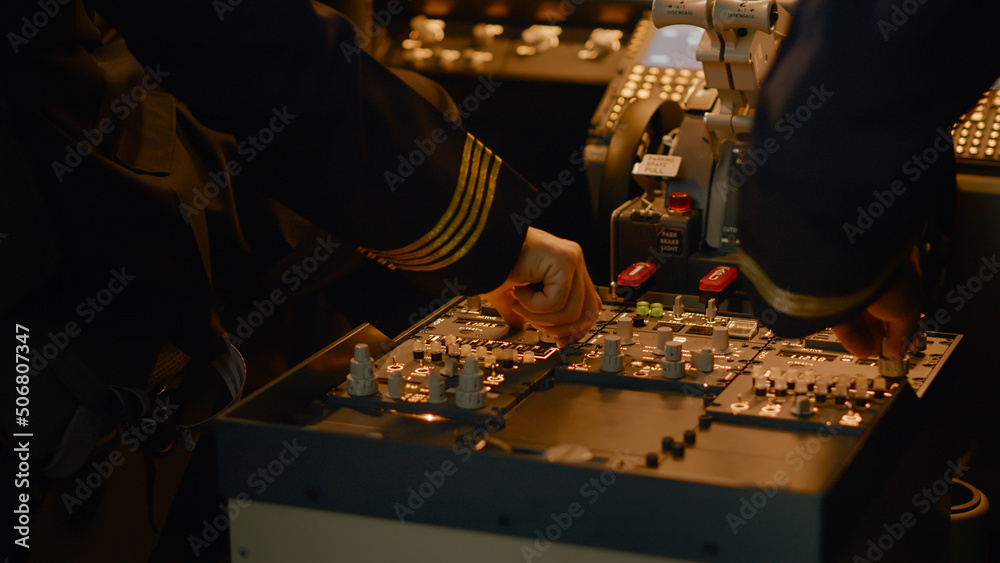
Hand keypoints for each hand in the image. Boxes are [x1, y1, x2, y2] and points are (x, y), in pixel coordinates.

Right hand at [481, 227, 601, 346]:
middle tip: (530, 320)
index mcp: (566, 268)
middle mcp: (573, 261)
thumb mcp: (512, 297)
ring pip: (571, 311)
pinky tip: (519, 289)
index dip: (577, 328)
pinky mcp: (564, 260)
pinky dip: (534, 304)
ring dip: (538, 315)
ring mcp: (571, 259)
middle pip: (587, 312)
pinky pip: (557, 301)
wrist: (478, 248)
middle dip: (558, 328)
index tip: (561, 342)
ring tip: (518, 300)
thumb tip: (519, 326)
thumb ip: (524, 312)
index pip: (589, 305)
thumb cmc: (490, 264)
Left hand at [831, 258, 921, 360]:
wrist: (854, 263)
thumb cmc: (887, 276)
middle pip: (876, 310)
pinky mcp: (828, 292)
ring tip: (870, 353)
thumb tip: (899, 352)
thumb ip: (904, 335)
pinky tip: (858, 349)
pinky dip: (848, 334)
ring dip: (864, 337)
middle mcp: (872, 273)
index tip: (898, 343)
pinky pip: (839, 315)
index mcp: (897, 270)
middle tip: (883, 351)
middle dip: (880, 334)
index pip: (900, 302)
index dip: (899, 325)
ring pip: (856, 314)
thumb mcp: (908, 310)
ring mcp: (849, 281)